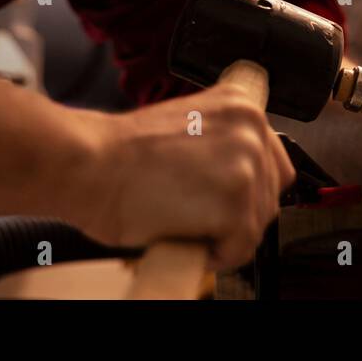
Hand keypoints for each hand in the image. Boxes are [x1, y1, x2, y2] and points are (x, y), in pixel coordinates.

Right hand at [72, 81, 294, 268]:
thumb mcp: (190, 127)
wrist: (89, 164)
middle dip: (240, 213)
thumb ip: (224, 143)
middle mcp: (251, 128)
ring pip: (258, 221)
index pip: (273, 160)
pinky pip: (241, 245)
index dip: (250, 188)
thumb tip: (240, 178)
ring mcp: (246, 164)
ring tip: (190, 229)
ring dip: (227, 235)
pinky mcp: (235, 202)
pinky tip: (190, 242)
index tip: (227, 201)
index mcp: (242, 106)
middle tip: (204, 221)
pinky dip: (218, 254)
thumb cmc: (122, 154)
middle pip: (270, 192)